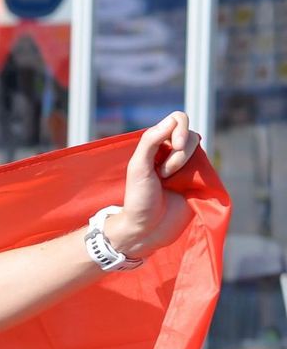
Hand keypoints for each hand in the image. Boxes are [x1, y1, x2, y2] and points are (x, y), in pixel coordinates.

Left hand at [106, 111, 200, 258]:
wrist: (148, 229)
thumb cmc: (138, 199)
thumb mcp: (138, 167)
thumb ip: (151, 140)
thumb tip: (173, 120)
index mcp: (156, 145)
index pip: (177, 120)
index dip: (180, 129)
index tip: (174, 146)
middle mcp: (173, 151)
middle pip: (189, 133)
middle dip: (178, 153)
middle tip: (164, 173)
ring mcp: (188, 164)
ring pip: (199, 146)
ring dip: (184, 162)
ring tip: (169, 181)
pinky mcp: (200, 178)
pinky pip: (209, 164)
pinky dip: (199, 171)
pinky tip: (185, 186)